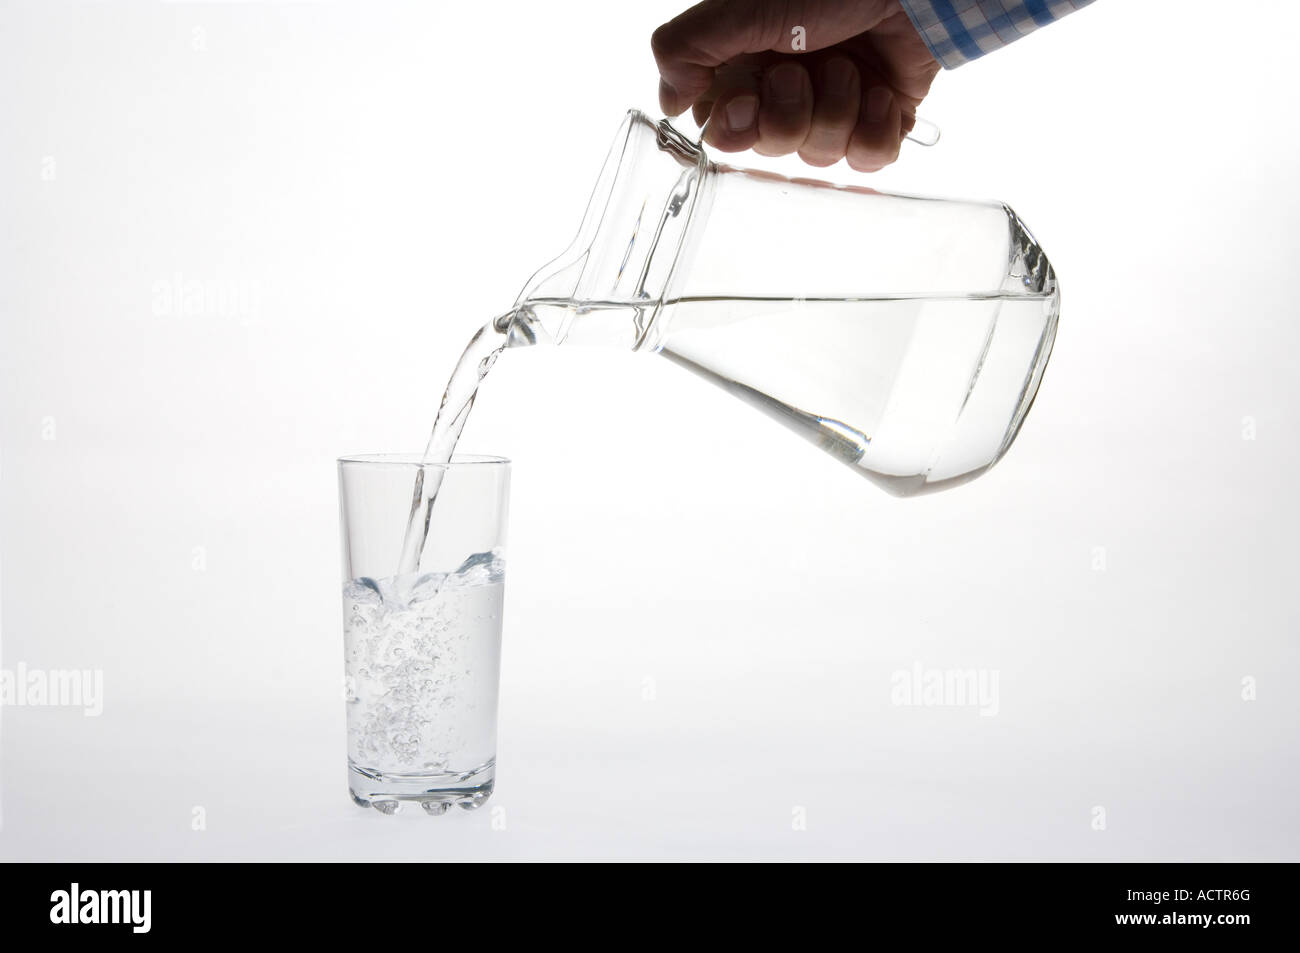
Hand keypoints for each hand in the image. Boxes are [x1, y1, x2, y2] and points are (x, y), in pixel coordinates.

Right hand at [652, 0, 939, 169]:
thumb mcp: (739, 9)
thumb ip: (685, 50)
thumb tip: (670, 106)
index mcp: (750, 67)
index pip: (724, 131)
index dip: (736, 125)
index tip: (747, 98)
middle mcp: (789, 92)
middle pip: (771, 149)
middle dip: (790, 113)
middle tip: (804, 70)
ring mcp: (836, 108)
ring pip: (820, 156)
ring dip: (837, 111)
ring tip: (852, 69)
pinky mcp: (880, 121)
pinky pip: (868, 160)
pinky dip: (876, 129)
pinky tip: (881, 94)